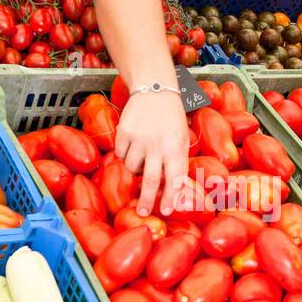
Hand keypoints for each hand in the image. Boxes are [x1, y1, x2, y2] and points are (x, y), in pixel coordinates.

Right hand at [114, 89, 189, 215]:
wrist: (154, 89)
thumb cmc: (171, 117)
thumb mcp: (181, 137)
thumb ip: (176, 160)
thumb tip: (172, 189)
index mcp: (176, 147)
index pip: (174, 179)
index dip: (170, 197)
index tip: (165, 211)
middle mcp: (157, 144)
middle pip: (151, 180)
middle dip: (146, 200)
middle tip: (141, 212)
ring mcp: (139, 138)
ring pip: (132, 168)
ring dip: (135, 168)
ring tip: (141, 155)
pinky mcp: (124, 132)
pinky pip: (120, 154)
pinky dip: (125, 154)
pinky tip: (132, 142)